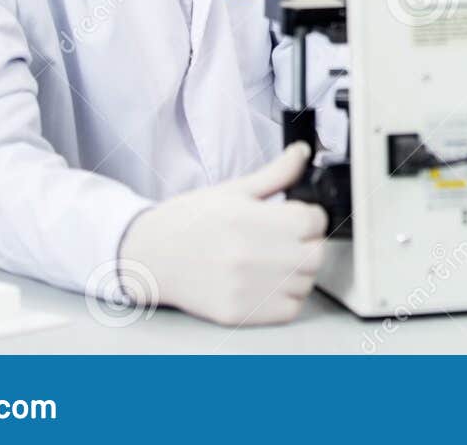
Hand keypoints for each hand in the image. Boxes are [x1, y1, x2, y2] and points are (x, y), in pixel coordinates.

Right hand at [118, 142, 326, 324]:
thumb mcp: (233, 190)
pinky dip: (288, 297)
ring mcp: (244, 289)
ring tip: (276, 260)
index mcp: (250, 219)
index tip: (299, 217)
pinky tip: (270, 282)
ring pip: (306, 283)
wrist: (150, 255)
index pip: (314, 220)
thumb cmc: (190, 220)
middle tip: (290, 239)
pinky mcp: (238, 313)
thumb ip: (276, 174)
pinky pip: (289, 309)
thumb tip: (303, 153)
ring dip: (300, 271)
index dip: (311, 216)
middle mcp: (249, 256)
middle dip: (309, 243)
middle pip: (316, 254)